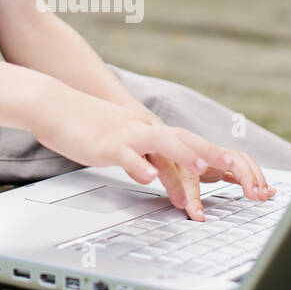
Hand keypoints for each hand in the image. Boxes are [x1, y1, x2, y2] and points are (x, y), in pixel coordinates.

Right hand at [30, 89, 266, 217]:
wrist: (53, 105)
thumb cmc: (88, 127)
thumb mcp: (124, 147)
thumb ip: (148, 162)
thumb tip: (168, 185)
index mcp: (151, 131)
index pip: (188, 148)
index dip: (212, 163)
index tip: (233, 179)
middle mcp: (144, 129)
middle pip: (185, 140)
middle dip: (213, 155)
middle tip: (237, 171)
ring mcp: (125, 135)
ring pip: (161, 142)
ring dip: (184, 154)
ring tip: (203, 166)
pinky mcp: (104, 143)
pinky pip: (125, 154)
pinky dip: (138, 164)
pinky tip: (147, 177)